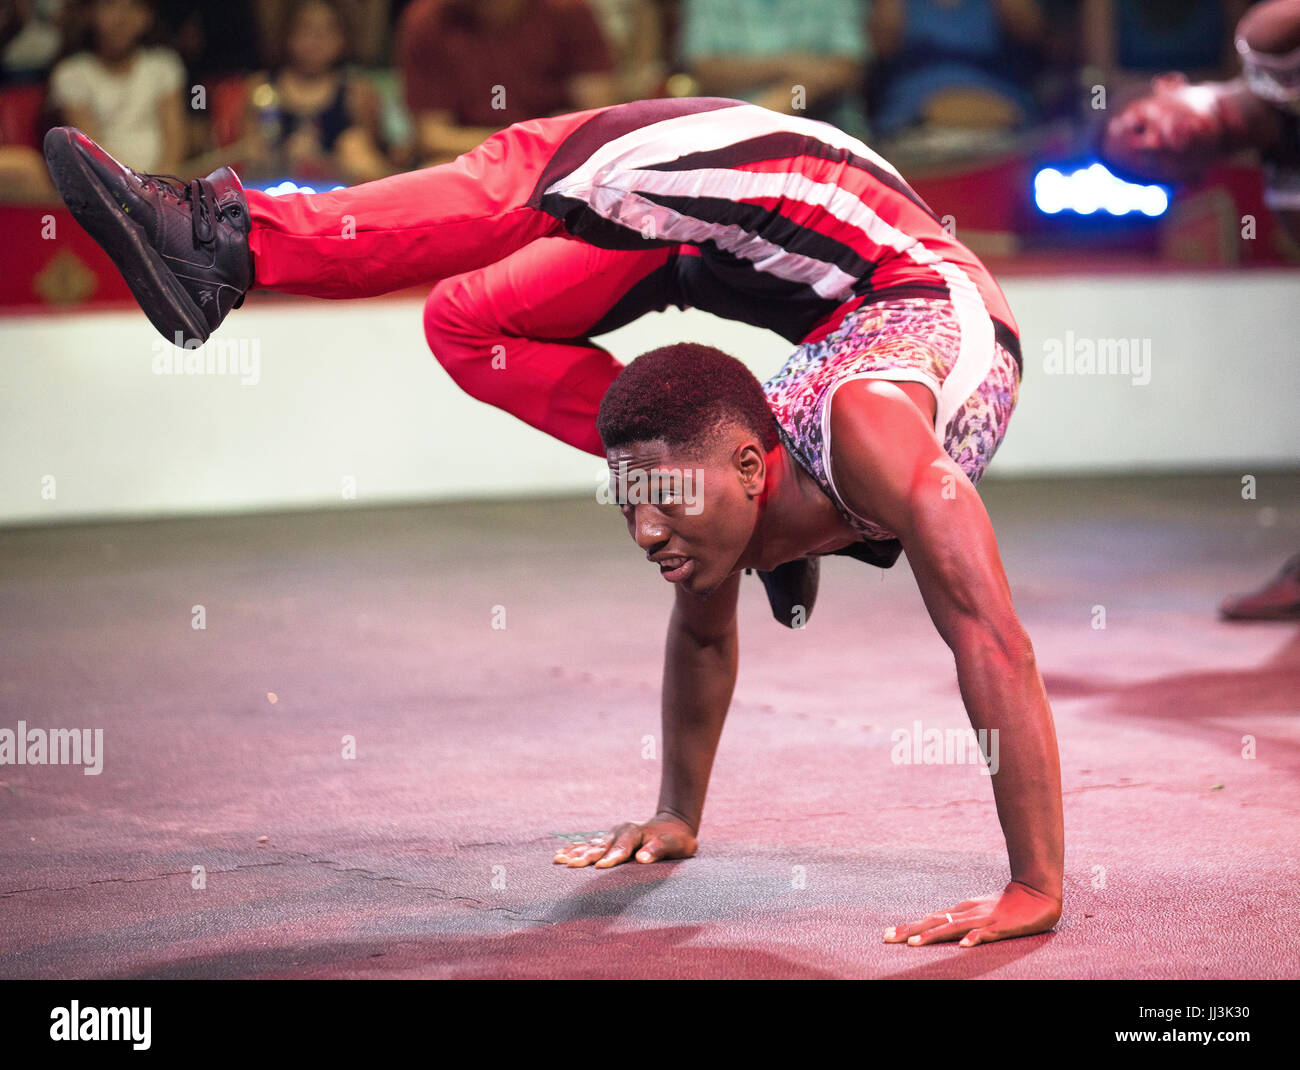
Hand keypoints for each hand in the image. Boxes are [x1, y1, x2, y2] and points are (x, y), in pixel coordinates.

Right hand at [552, 813, 697, 868]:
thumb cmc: (676, 840)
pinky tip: (560, 855)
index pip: (622, 848)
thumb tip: (642, 859)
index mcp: (635, 833)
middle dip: (586, 856)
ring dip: (575, 853)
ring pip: (591, 845)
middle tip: (571, 865)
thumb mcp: (675, 845)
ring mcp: (612, 836)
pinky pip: (588, 845)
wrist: (672, 826)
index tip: (601, 866)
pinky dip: (574, 850)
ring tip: (558, 860)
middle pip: (601, 846)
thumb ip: (658, 850)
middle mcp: (620, 832)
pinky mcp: (608, 841)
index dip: (612, 857)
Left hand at [883, 881, 1060, 947]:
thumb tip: (932, 922)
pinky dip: (974, 939)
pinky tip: (963, 946)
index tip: (887, 934)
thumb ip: (957, 918)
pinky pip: (985, 933)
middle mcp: (967, 913)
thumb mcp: (977, 911)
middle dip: (910, 931)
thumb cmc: (1006, 904)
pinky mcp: (1000, 926)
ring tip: (914, 944)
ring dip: (933, 936)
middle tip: (887, 938)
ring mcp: (983, 919)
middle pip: (933, 922)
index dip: (908, 927)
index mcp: (961, 911)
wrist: (1035, 891)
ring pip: (953, 928)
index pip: (929, 919)